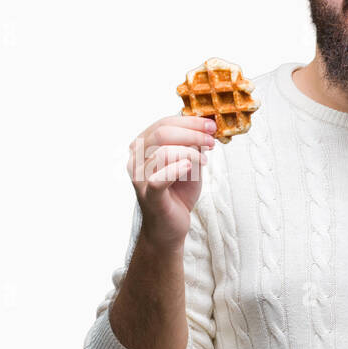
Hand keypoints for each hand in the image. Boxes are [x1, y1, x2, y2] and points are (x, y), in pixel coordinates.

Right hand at [127, 113, 218, 250]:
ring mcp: (139, 177)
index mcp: (143, 147)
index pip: (163, 123)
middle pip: (162, 132)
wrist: (170, 227)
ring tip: (205, 160)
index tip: (211, 125)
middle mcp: (136, 159)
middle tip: (212, 140)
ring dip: (190, 152)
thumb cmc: (178, 194)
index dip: (189, 121)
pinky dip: (176, 169)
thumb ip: (193, 148)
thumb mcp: (190, 165)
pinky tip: (191, 167)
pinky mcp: (149, 195)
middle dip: (192, 132)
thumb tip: (205, 128)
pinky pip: (159, 178)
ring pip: (162, 151)